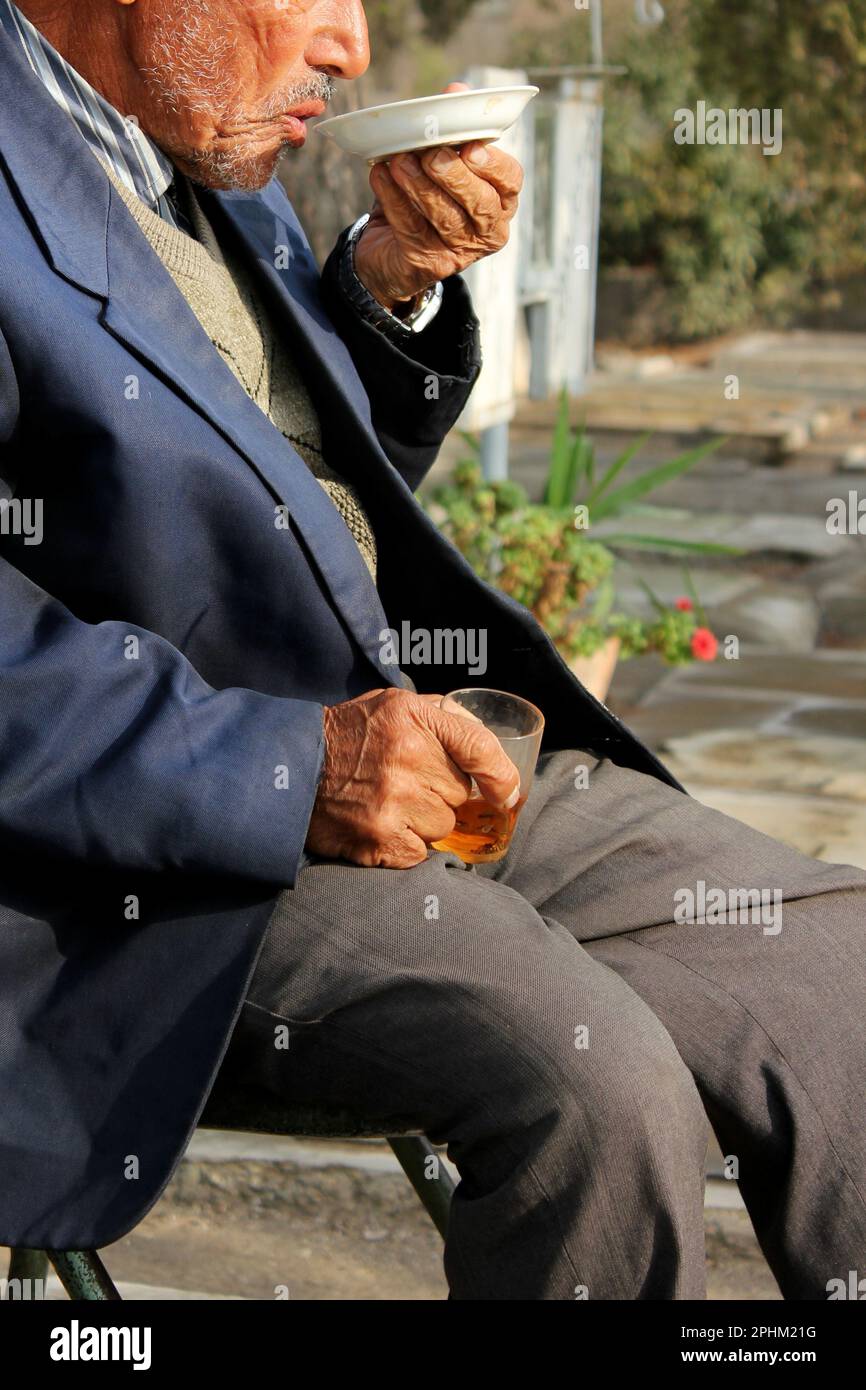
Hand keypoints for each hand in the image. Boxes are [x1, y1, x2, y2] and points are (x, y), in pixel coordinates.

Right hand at [306, 687, 519, 868]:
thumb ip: (440, 718)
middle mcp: (406, 756)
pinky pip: (421, 852)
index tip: (508, 793)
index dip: (502, 775)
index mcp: (412, 717)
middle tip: (405, 783)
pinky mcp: (380, 837)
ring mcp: (393, 800)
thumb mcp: (392, 705)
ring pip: (443, 825)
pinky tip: (382, 827)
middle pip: (460, 794)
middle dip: (440, 792)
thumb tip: (490, 753)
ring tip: (390, 804)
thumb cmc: (349, 736)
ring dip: (424, 821)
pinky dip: (407, 845)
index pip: (478, 746)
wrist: (289, 770)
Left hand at [353, 81, 523, 312]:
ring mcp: (458, 252)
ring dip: (419, 186)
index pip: (510, 180)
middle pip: (480, 203)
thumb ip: (451, 129)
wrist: (388, 251)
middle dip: (455, 176)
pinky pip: (411, 228)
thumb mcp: (440, 162)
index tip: (471, 146)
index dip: (493, 164)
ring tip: (398, 161)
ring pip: (445, 217)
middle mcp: (486, 230)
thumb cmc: (423, 196)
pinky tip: (380, 176)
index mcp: (500, 200)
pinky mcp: (426, 263)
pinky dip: (394, 200)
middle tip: (431, 153)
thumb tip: (457, 91)